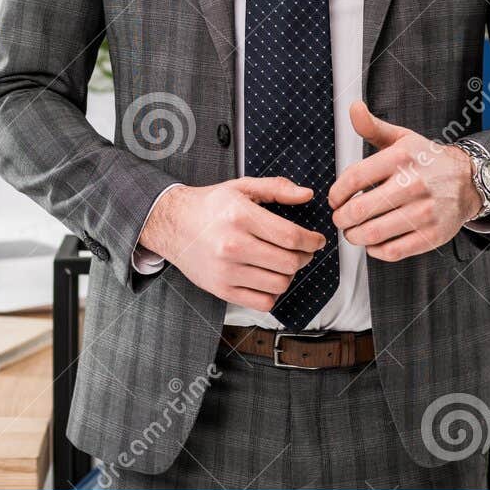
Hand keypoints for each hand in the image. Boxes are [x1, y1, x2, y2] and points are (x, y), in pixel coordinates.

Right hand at [137, 177, 325, 311]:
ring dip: (290, 275)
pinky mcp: (221, 290)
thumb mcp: (242, 187)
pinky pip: (262, 302)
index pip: (291, 237)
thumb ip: (277, 188)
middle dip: (304, 257)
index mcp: (240, 217)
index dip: (312, 241)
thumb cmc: (210, 205)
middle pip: (289, 263)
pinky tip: (268, 277)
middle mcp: (232, 245)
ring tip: (284, 263)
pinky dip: (273, 292)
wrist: (172, 224)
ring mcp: (226, 271)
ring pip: (279, 284)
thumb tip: (307, 195)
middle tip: (303, 251)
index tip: (317, 241)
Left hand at [327, 101, 478, 262]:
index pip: (354, 178)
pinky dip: (375, 250)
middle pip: (359, 210)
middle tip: (340, 218)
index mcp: (401, 158)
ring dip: (354, 236)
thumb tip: (353, 108)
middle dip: (341, 218)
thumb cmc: (428, 161)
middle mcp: (413, 184)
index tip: (334, 199)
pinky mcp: (431, 235)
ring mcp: (424, 212)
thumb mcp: (402, 138)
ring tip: (353, 231)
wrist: (468, 181)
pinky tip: (373, 242)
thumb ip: (373, 126)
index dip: (336, 193)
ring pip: (373, 234)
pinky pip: (392, 251)